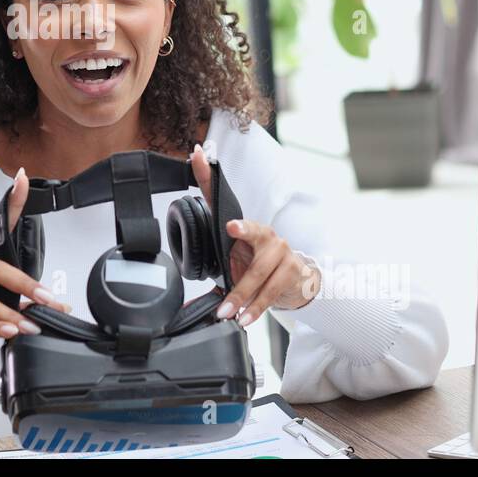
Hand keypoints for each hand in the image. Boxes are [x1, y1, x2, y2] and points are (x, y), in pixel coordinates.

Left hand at [189, 143, 320, 325]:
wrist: (294, 283)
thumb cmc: (256, 269)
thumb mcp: (231, 263)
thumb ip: (210, 269)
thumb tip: (183, 291)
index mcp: (243, 226)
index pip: (218, 196)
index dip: (206, 175)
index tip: (199, 159)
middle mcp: (264, 233)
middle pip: (250, 238)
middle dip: (232, 259)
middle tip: (225, 275)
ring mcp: (281, 250)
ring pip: (260, 273)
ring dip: (242, 297)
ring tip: (227, 312)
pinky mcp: (293, 268)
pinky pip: (272, 290)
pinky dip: (256, 308)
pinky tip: (246, 318)